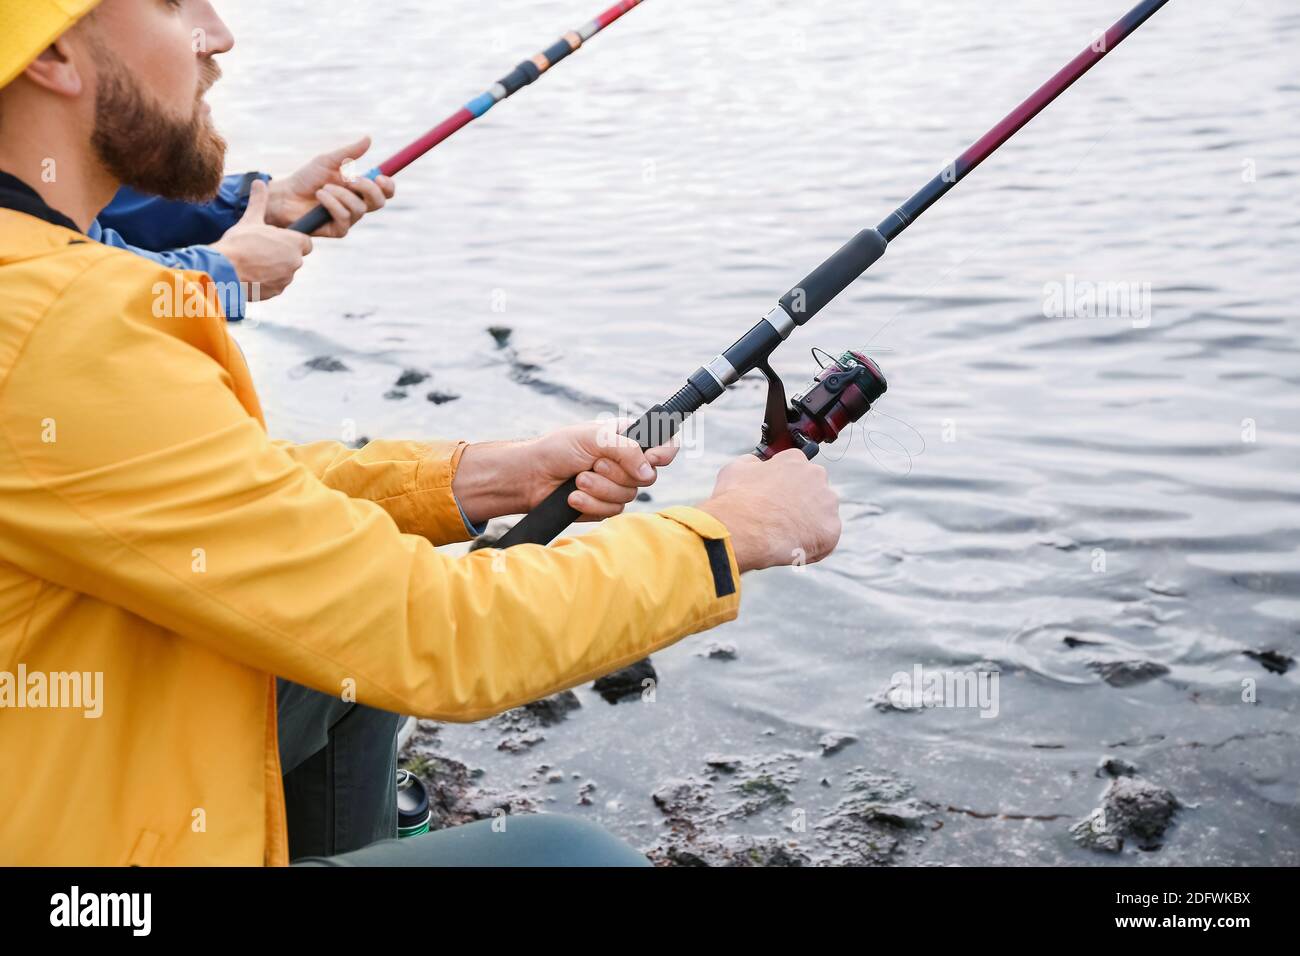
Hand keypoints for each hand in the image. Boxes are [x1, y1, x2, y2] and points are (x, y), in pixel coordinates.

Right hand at [211, 180, 311, 300]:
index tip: (277, 239)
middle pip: (294, 257)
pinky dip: (265, 281)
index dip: (292, 240)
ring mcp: (286, 279)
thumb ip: (259, 201)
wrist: (224, 271)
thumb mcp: (250, 219)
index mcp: (293, 243)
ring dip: (273, 268)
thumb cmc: (238, 243)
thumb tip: (259, 181)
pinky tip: (250, 274)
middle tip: (260, 250)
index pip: (305, 242)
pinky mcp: (276, 292)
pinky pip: (275, 285)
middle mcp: (295, 262)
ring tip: (252, 261)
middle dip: (281, 254)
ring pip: (284, 272)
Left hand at [264, 136, 395, 236]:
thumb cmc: (306, 179)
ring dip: (340, 194)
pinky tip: (320, 196)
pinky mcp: (338, 229)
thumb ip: (349, 153)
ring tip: (323, 188)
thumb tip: (368, 138)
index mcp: (359, 189)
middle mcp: (357, 205)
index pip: (384, 192)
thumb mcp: (328, 161)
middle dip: (368, 189)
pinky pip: (344, 217)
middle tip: (352, 180)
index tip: (380, 177)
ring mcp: (349, 219)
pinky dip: (332, 204)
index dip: (388, 186)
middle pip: (379, 202)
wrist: (286, 195)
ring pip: (359, 208)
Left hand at [530, 419, 679, 518]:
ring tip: (578, 479)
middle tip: (593, 464)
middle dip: (616, 473)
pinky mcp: (603, 506)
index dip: (665, 453)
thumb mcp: (594, 438)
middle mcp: (626, 463)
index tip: (653, 458)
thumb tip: (649, 471)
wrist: (530, 476)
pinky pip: (611, 510)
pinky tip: (573, 496)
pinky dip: (590, 503)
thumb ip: (627, 450)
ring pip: (628, 496)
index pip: (663, 445)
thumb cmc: (558, 449)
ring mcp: (616, 486)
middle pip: (647, 477)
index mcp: (627, 439)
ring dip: (599, 488)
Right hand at [694, 450, 840, 572]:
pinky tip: (792, 546)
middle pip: (813, 490)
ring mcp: (827, 503)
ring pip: (821, 514)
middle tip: (780, 518)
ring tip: (784, 535)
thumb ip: (752, 463)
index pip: (796, 469)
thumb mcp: (736, 469)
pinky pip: (825, 538)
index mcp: (795, 460)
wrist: (744, 529)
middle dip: (800, 503)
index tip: (774, 498)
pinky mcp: (831, 529)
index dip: (784, 486)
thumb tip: (755, 464)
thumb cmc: (737, 500)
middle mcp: (816, 476)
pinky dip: (812, 544)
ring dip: (808, 523)